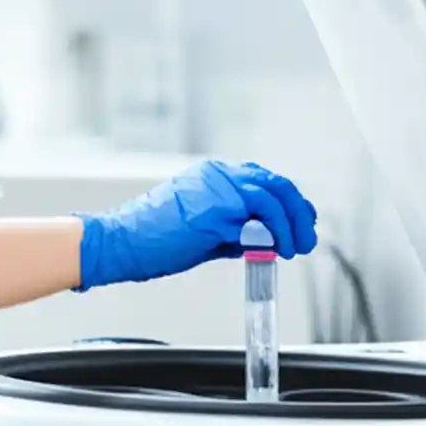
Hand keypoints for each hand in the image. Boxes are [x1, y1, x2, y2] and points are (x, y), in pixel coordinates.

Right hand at [77, 160, 317, 289]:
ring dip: (293, 225)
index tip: (299, 223)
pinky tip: (278, 251)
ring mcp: (218, 189)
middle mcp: (217, 175)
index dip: (287, 202)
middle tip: (305, 238)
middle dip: (298, 212)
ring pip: (275, 195)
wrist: (120, 242)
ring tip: (295, 248)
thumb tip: (261, 241)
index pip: (262, 180)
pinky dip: (277, 234)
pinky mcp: (218, 210)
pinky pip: (262, 217)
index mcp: (210, 175)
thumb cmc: (150, 239)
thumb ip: (232, 230)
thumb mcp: (199, 229)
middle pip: (276, 183)